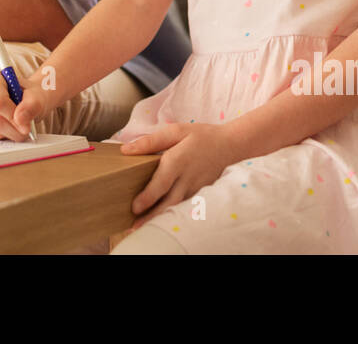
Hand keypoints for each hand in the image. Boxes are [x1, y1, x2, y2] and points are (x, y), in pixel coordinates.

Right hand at [0, 67, 53, 140]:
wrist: (24, 100)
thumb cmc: (28, 96)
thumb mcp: (36, 96)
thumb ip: (32, 105)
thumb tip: (20, 119)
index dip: (13, 117)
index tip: (26, 126)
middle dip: (13, 129)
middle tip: (26, 131)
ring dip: (9, 133)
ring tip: (18, 126)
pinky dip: (2, 136)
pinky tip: (8, 127)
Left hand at [119, 123, 238, 229]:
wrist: (231, 146)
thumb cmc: (201, 137)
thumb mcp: (176, 131)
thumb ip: (151, 141)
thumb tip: (126, 149)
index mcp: (179, 160)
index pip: (162, 182)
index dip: (148, 197)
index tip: (135, 207)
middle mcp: (188, 178)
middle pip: (169, 202)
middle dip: (152, 216)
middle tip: (134, 227)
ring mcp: (196, 188)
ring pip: (177, 207)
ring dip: (160, 218)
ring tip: (143, 226)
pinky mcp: (201, 194)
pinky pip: (185, 206)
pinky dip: (173, 214)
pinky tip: (161, 218)